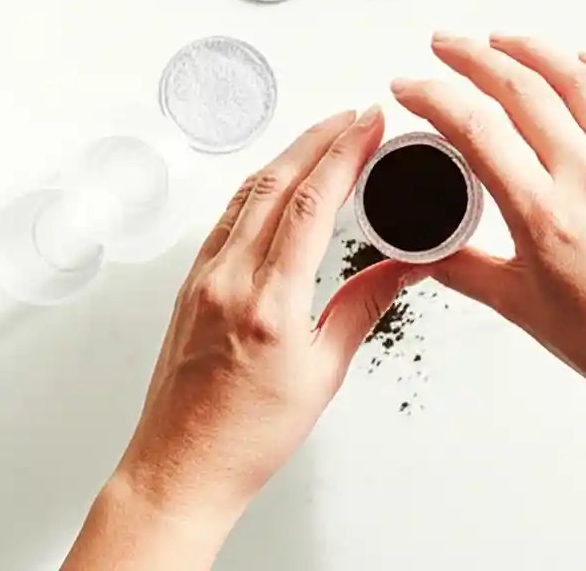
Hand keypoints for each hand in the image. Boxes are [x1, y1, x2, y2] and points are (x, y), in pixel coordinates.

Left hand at [65, 107, 427, 569]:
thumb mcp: (323, 373)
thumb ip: (363, 305)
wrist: (181, 467)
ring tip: (324, 138)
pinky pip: (227, 219)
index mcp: (269, 303)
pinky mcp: (190, 285)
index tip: (369, 124)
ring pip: (248, 194)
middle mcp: (229, 280)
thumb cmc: (246, 436)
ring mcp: (202, 279)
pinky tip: (279, 183)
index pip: (311, 203)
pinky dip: (259, 188)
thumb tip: (404, 264)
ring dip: (288, 157)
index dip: (343, 153)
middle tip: (356, 116)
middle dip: (319, 138)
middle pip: (277, 183)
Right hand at [394, 34, 585, 569]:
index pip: (476, 130)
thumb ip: (462, 268)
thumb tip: (423, 248)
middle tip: (442, 44)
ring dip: (535, 49)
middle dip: (473, 56)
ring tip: (500, 38)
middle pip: (523, 89)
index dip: (433, 96)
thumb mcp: (517, 306)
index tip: (407, 86)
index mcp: (543, 216)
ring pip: (580, 81)